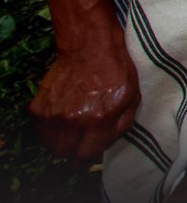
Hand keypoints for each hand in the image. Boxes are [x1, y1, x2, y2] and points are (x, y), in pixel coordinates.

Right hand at [29, 34, 140, 159]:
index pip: (86, 155)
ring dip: (60, 139)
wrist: (89, 47)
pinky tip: (62, 116)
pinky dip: (49, 127)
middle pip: (65, 153)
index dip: (89, 155)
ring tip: (71, 127)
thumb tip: (106, 145)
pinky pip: (40, 130)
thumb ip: (121, 126)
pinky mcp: (38, 106)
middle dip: (74, 149)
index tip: (89, 151)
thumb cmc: (116, 70)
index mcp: (98, 120)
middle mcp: (72, 121)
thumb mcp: (132, 98)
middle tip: (80, 139)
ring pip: (50, 144)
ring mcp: (52, 114)